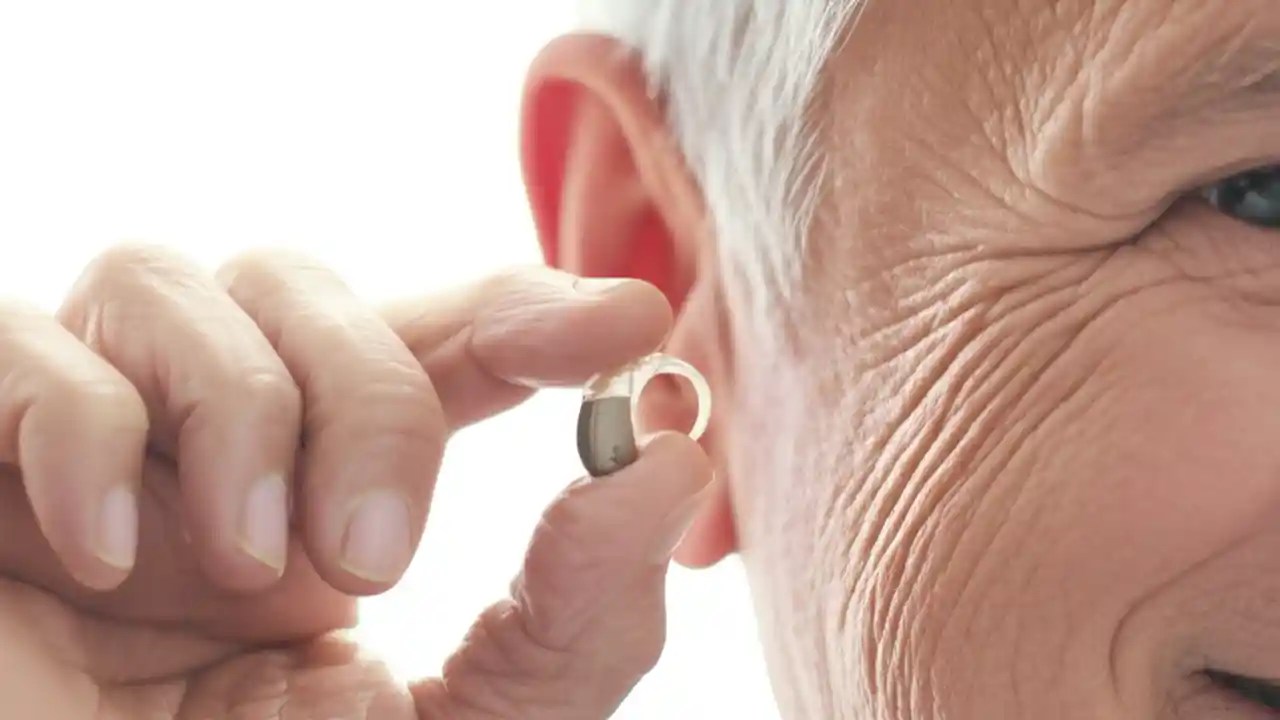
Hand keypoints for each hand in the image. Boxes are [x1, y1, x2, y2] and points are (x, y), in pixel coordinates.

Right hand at [0, 244, 710, 717]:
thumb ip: (573, 623)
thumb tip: (676, 463)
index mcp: (318, 498)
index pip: (429, 345)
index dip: (526, 310)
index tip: (630, 321)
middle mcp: (202, 447)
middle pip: (307, 285)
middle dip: (372, 398)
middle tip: (375, 555)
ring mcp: (80, 442)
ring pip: (173, 279)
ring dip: (241, 410)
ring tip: (252, 566)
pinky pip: (15, 339)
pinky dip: (80, 429)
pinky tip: (106, 562)